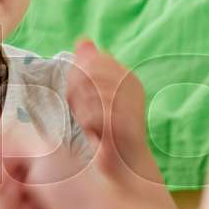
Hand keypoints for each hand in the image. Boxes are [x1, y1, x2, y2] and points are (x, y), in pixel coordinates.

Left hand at [64, 40, 161, 190]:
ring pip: (90, 92)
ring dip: (80, 108)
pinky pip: (93, 114)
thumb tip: (83, 40)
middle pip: (90, 72)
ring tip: (85, 121)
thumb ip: (89, 70)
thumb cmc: (105, 132)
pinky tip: (91, 132)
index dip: (77, 74)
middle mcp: (132, 88)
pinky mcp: (123, 124)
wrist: (123, 168)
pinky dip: (86, 122)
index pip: (93, 59)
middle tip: (76, 108)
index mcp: (128, 78)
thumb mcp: (95, 98)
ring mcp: (130, 104)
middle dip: (76, 89)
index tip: (75, 94)